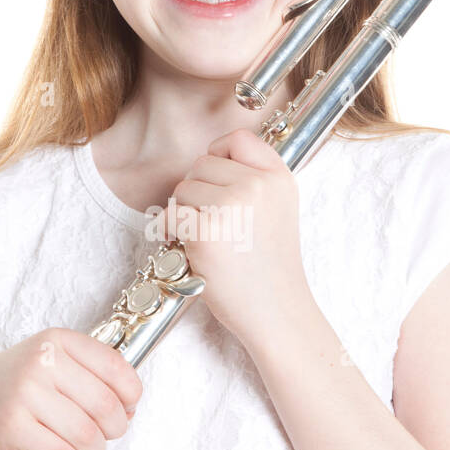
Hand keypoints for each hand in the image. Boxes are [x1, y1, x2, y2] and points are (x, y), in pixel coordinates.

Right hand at [0, 327, 142, 449]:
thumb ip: (89, 377)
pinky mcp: (11, 425)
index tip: (124, 411)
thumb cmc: (12, 396)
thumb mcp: (48, 369)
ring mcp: (24, 391)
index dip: (130, 398)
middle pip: (107, 408)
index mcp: (56, 339)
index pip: (118, 369)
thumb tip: (131, 406)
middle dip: (110, 433)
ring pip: (89, 437)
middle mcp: (41, 359)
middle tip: (95, 439)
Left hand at [167, 127, 313, 344]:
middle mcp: (257, 186)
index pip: (238, 139)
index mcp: (278, 178)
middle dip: (198, 191)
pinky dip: (169, 231)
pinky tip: (187, 247)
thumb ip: (254, 179)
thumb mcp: (279, 209)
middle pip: (202, 163)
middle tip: (211, 222)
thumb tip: (208, 161)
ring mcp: (231, 206)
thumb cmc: (270, 267)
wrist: (276, 311)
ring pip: (183, 188)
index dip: (219, 155)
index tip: (217, 183)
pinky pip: (170, 214)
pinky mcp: (205, 231)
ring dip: (184, 212)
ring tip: (205, 238)